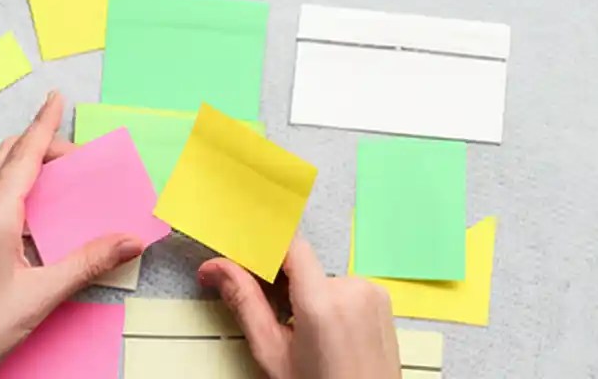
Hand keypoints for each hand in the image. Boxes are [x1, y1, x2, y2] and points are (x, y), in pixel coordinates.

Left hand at [0, 91, 144, 378]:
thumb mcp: (40, 296)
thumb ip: (87, 262)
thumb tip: (128, 240)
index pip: (25, 155)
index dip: (45, 125)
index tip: (56, 98)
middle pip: (7, 157)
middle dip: (39, 145)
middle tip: (72, 154)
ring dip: (22, 166)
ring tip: (52, 180)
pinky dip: (7, 189)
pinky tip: (24, 219)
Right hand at [198, 239, 399, 378]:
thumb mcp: (273, 353)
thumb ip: (245, 303)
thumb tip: (214, 268)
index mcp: (323, 303)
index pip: (291, 244)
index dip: (265, 243)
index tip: (244, 254)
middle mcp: (353, 289)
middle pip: (303, 265)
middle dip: (282, 283)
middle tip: (273, 316)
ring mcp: (373, 293)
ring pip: (322, 278)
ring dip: (307, 295)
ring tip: (304, 334)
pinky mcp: (383, 300)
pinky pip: (344, 288)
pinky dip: (329, 301)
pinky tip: (326, 332)